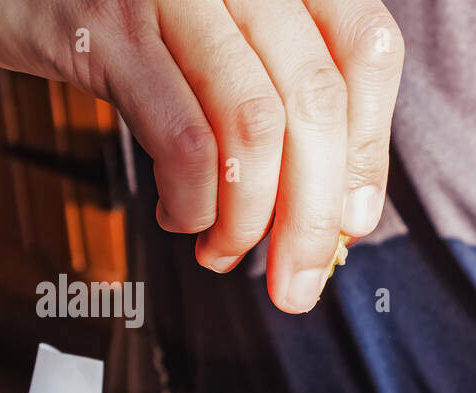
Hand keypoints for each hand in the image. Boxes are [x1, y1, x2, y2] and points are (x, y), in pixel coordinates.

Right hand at [0, 0, 403, 311]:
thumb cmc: (118, 11)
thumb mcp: (217, 38)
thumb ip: (280, 104)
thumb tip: (337, 218)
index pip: (365, 48)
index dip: (370, 147)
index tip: (355, 223)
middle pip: (316, 100)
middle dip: (315, 213)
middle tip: (300, 281)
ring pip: (254, 124)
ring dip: (251, 218)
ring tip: (227, 253)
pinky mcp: (105, 26)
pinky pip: (182, 137)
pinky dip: (193, 201)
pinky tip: (181, 218)